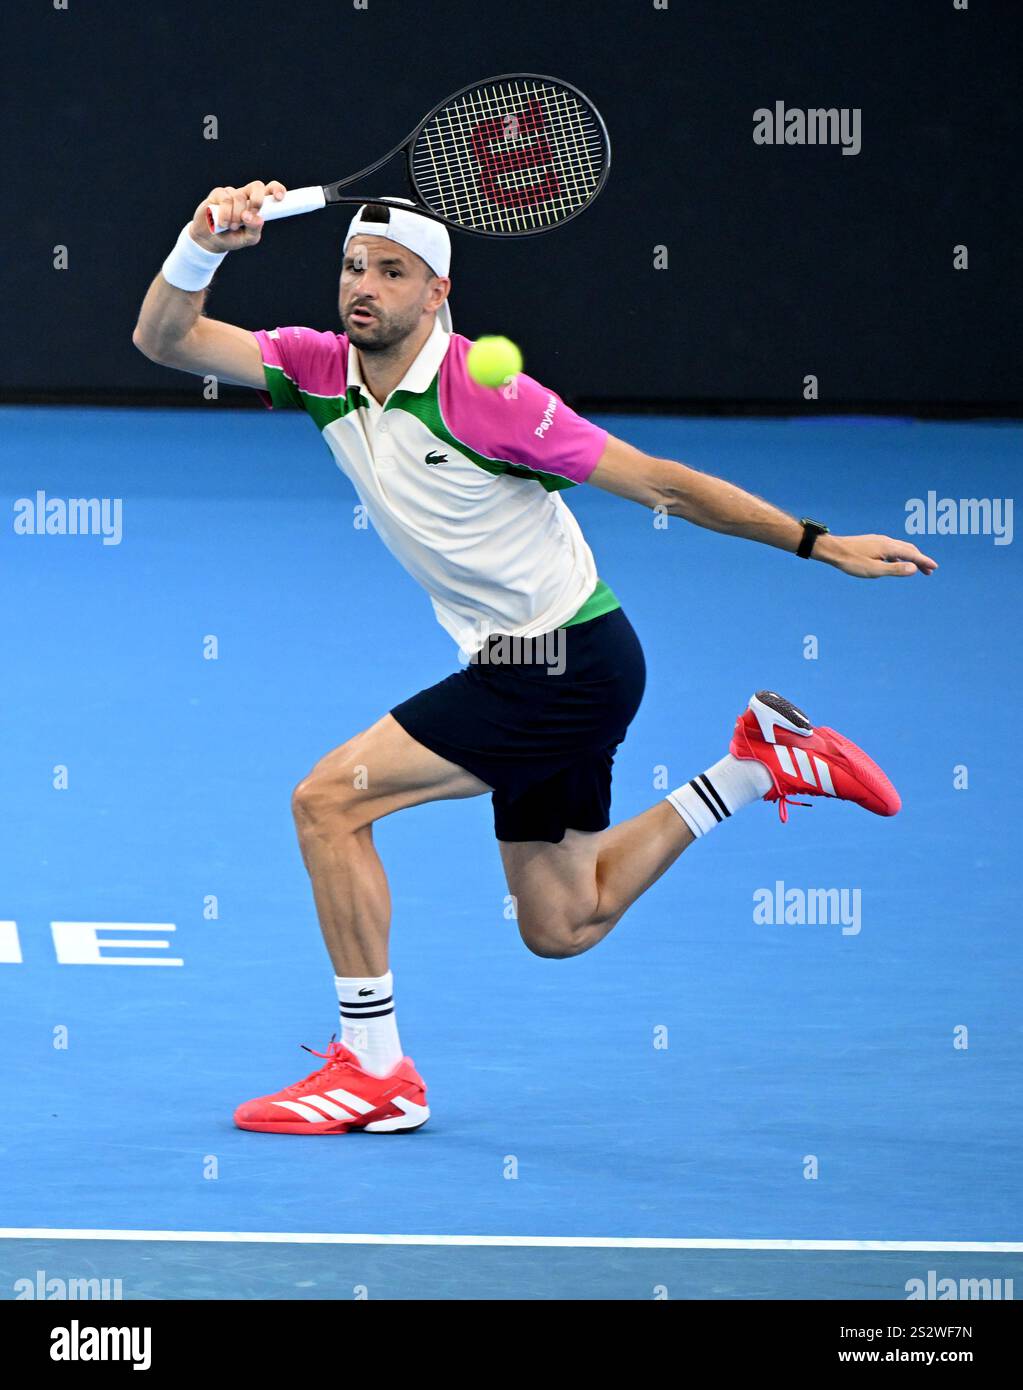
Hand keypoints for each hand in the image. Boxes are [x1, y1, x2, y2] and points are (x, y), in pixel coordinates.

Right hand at [189, 180, 286, 251]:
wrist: (210, 240)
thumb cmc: (233, 237)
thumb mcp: (248, 238)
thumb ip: (255, 229)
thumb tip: (258, 219)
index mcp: (258, 205)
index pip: (270, 190)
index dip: (277, 189)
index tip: (279, 198)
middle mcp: (246, 196)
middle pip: (257, 185)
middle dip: (257, 200)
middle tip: (249, 217)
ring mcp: (232, 193)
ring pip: (240, 196)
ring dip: (237, 215)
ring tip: (232, 227)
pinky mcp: (218, 194)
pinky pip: (225, 199)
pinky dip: (225, 214)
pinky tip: (222, 223)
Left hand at [814, 533, 937, 577]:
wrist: (833, 549)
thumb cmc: (851, 561)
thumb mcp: (874, 570)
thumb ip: (894, 570)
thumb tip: (914, 569)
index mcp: (889, 547)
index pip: (912, 554)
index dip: (924, 561)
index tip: (934, 567)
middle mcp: (887, 541)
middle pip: (909, 549)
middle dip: (920, 560)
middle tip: (929, 571)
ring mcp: (879, 540)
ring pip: (900, 548)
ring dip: (910, 558)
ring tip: (915, 568)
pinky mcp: (873, 543)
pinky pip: (892, 549)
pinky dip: (900, 556)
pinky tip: (896, 562)